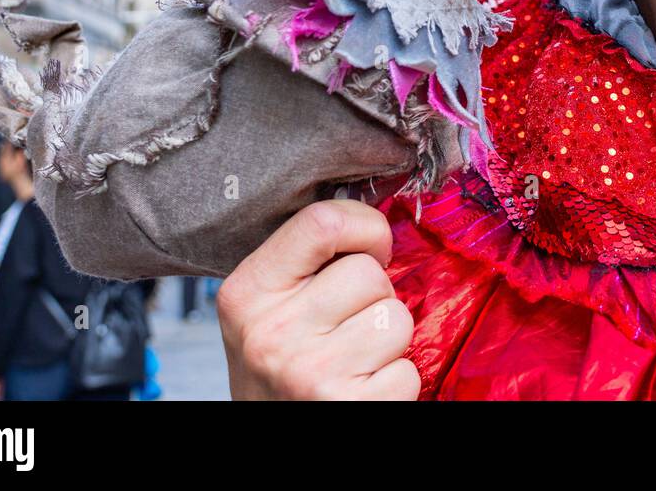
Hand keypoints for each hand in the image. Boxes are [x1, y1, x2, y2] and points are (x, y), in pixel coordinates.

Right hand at [216, 199, 418, 399]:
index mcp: (247, 293)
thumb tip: (371, 216)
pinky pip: (408, 371)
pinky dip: (395, 382)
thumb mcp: (266, 308)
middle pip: (368, 272)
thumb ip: (305, 262)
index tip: (371, 248)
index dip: (365, 227)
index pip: (322, 222)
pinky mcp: (349, 407)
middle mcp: (272, 333)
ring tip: (355, 358)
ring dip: (388, 339)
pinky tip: (362, 389)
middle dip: (375, 294)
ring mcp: (310, 373)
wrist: (268, 438)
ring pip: (396, 318)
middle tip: (350, 323)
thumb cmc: (277, 367)